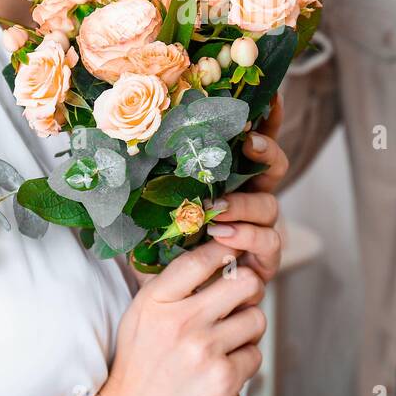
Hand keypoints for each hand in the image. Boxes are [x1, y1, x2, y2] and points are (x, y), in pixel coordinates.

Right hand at [94, 240, 265, 395]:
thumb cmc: (140, 365)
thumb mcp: (142, 315)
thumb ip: (171, 286)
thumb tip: (211, 255)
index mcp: (156, 301)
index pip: (199, 259)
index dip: (223, 251)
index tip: (233, 252)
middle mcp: (180, 322)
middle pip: (243, 282)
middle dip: (249, 290)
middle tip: (241, 301)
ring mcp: (204, 350)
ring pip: (256, 319)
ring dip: (248, 329)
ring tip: (227, 341)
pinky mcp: (224, 379)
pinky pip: (255, 355)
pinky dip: (244, 362)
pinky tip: (222, 368)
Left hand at [128, 91, 286, 292]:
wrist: (169, 299)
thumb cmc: (161, 248)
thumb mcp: (151, 208)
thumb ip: (148, 180)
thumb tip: (119, 146)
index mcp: (231, 179)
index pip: (256, 143)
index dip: (268, 119)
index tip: (271, 96)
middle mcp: (251, 199)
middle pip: (275, 166)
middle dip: (266, 151)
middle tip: (247, 143)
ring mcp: (260, 229)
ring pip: (270, 206)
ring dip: (245, 204)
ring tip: (216, 210)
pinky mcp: (263, 261)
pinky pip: (269, 243)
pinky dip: (247, 237)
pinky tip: (222, 237)